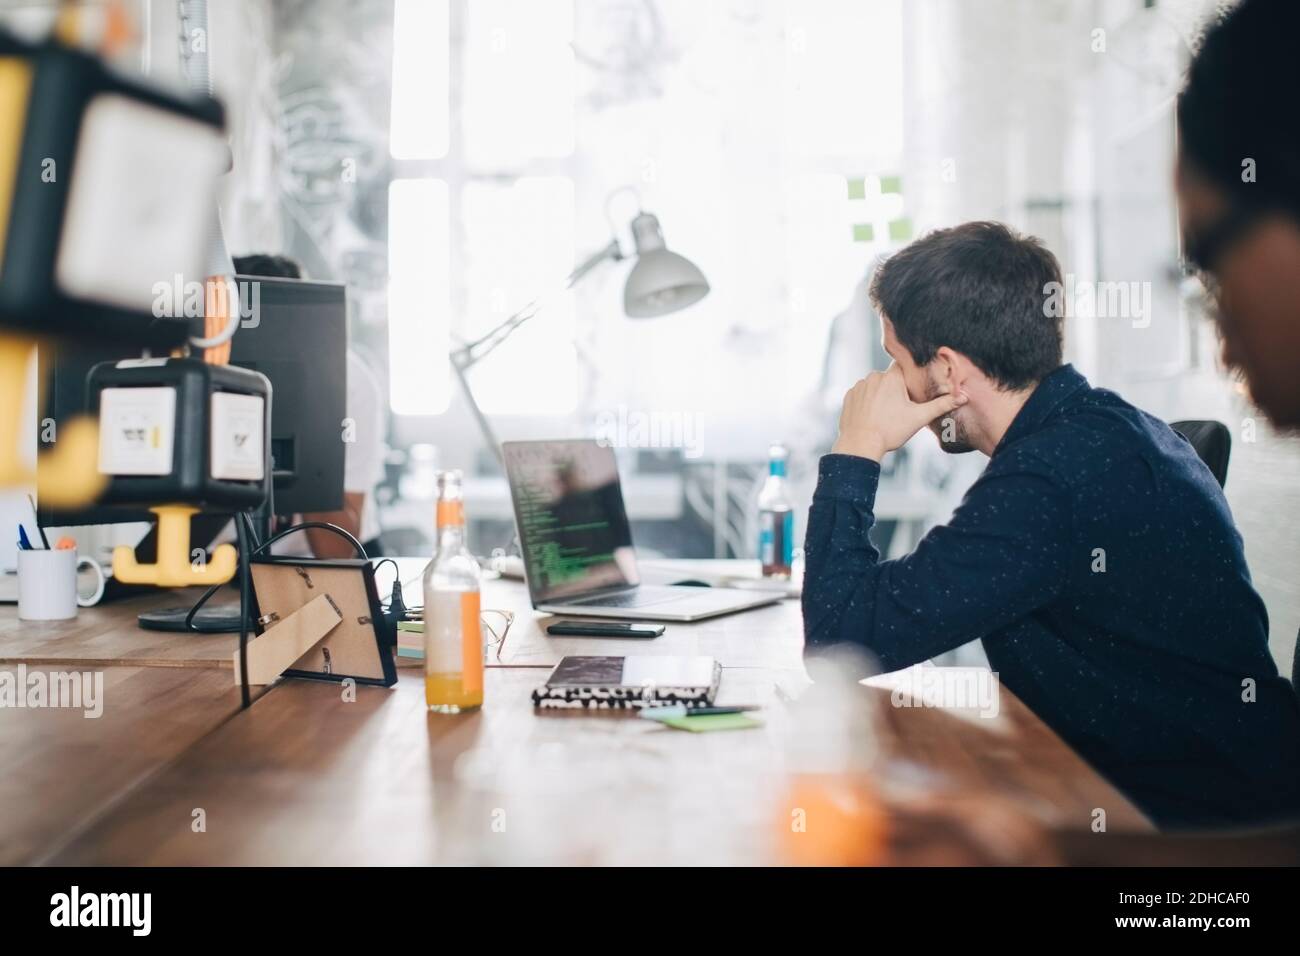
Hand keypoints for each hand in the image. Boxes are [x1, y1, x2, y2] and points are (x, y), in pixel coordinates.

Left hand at [831, 365, 965, 460]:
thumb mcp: (919, 418)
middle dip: (897, 389)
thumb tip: (963, 397)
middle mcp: (874, 376)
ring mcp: (859, 386)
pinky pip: (862, 394)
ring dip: (881, 395)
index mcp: (892, 377)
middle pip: (890, 377)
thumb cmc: (890, 431)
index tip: (914, 387)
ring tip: (886, 414)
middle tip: (901, 408)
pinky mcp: (849, 396)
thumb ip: (941, 405)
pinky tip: (873, 416)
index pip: (905, 366)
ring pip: (876, 385)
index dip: (911, 376)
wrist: (860, 445)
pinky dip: (868, 402)